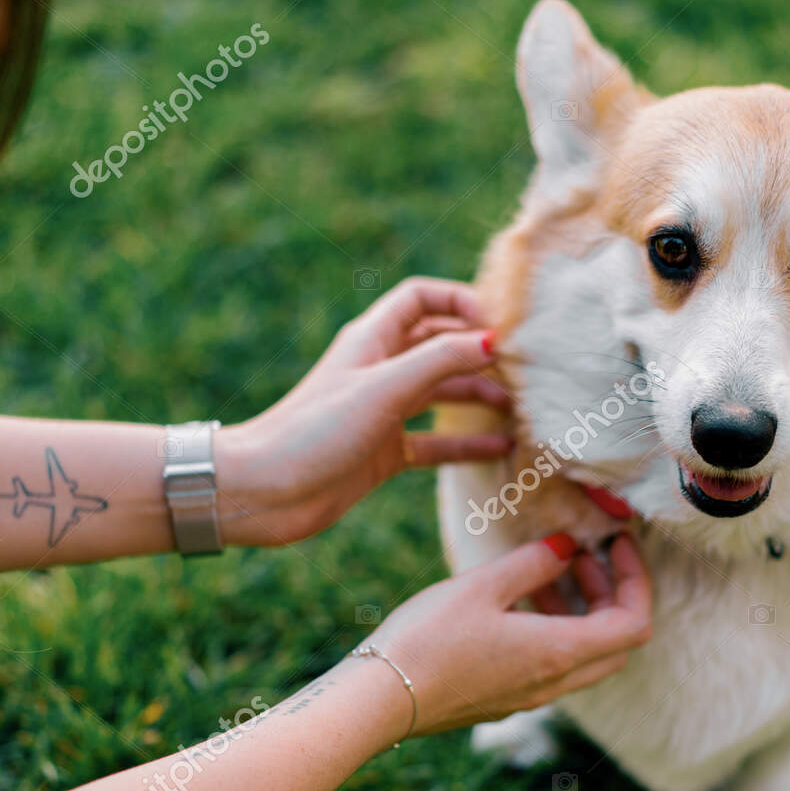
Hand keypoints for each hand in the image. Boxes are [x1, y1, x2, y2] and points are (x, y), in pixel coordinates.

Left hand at [215, 277, 511, 545]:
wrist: (265, 493)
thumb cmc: (314, 432)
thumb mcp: (383, 388)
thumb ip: (439, 360)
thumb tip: (494, 341)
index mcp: (372, 340)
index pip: (422, 298)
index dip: (460, 301)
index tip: (497, 325)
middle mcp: (379, 370)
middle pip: (440, 344)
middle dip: (479, 351)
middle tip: (524, 368)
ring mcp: (383, 412)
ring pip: (442, 392)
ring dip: (479, 396)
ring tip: (520, 408)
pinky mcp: (383, 452)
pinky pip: (435, 441)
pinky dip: (466, 444)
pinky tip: (500, 449)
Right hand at [356, 534, 652, 737]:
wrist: (379, 700)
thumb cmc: (428, 638)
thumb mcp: (483, 585)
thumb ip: (534, 563)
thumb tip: (567, 547)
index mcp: (559, 652)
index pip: (634, 623)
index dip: (637, 580)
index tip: (617, 546)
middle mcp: (553, 682)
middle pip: (616, 644)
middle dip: (611, 595)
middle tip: (581, 557)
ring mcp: (530, 697)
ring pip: (583, 656)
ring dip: (579, 611)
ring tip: (543, 572)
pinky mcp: (505, 701)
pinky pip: (551, 666)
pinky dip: (552, 630)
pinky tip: (513, 605)